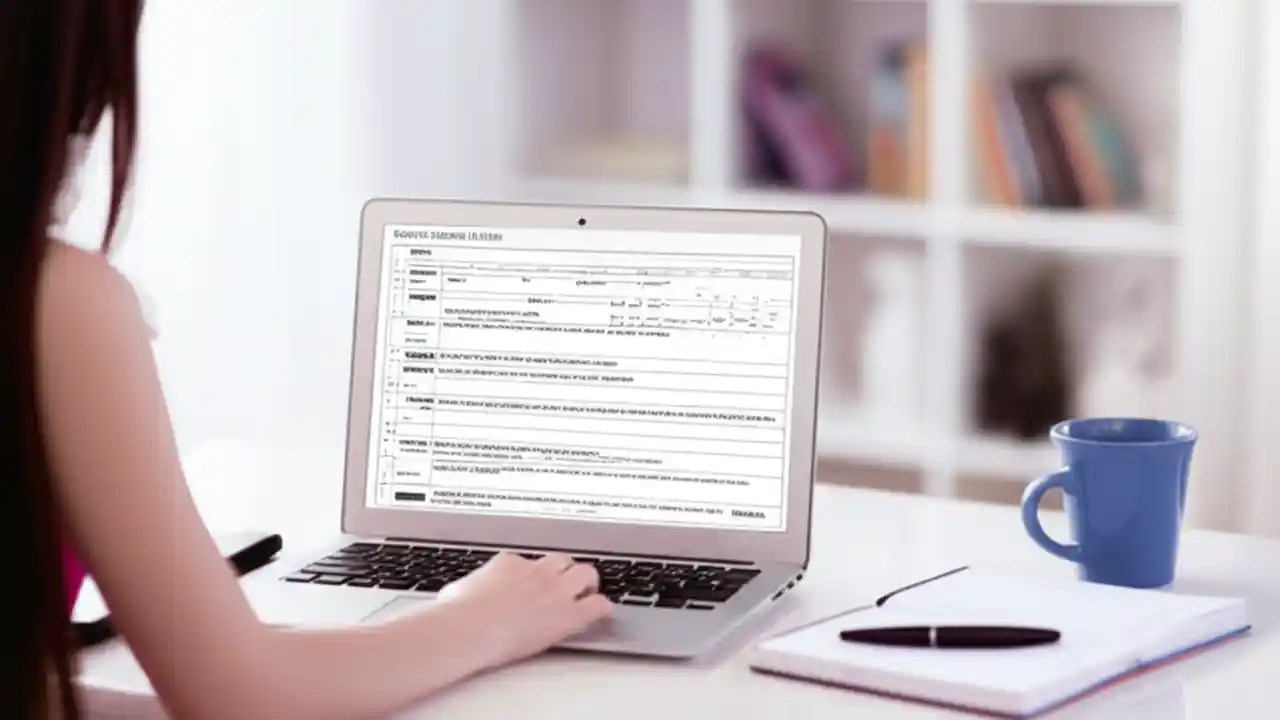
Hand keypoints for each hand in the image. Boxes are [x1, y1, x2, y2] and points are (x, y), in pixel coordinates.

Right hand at [436, 552, 611, 668]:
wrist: (469, 627)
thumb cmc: (457, 614)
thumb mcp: (456, 590)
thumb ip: (466, 589)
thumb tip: (456, 594)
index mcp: (509, 563)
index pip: (529, 562)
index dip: (534, 574)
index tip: (533, 584)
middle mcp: (535, 572)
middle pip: (562, 560)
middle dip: (566, 571)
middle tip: (568, 584)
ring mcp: (554, 590)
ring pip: (586, 574)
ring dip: (588, 583)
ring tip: (588, 593)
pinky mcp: (567, 614)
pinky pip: (597, 605)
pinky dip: (601, 607)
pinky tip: (600, 613)